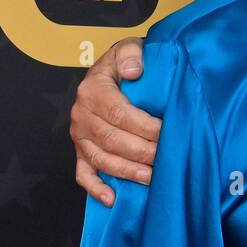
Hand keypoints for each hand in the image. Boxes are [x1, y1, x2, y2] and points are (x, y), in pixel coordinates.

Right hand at [70, 37, 161, 206]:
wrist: (112, 69)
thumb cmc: (126, 61)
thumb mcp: (129, 47)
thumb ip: (131, 54)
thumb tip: (134, 70)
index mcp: (93, 90)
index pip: (118, 113)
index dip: (143, 126)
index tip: (166, 132)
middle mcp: (81, 114)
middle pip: (111, 140)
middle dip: (141, 152)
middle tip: (165, 158)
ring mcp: (79, 136)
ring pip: (100, 159)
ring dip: (126, 171)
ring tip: (151, 178)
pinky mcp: (80, 150)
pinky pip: (83, 173)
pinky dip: (95, 188)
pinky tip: (112, 199)